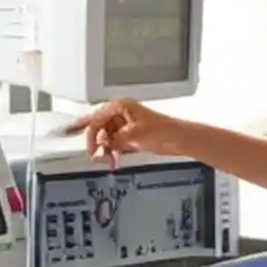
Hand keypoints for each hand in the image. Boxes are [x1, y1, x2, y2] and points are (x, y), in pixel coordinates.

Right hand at [62, 98, 187, 167]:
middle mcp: (121, 113)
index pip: (97, 119)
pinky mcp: (131, 135)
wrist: (178, 139)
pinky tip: (113, 159)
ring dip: (105, 149)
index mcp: (121, 106)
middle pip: (99, 126)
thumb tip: (104, 143)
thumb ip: (115, 139)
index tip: (91, 149)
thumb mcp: (134, 134)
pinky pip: (116, 143)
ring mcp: (126, 124)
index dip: (91, 135)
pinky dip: (113, 151)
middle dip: (94, 140)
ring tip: (108, 159)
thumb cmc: (163, 130)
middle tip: (88, 150)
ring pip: (107, 137)